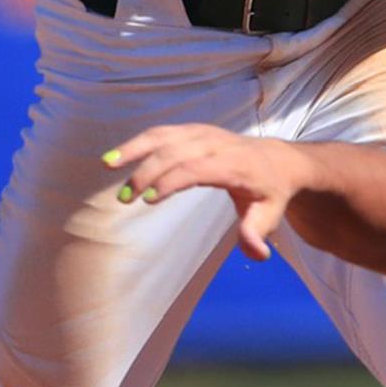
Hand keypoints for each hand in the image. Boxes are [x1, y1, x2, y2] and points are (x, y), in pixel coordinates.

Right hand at [105, 125, 314, 259]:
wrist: (278, 159)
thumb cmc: (270, 192)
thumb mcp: (269, 215)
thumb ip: (257, 234)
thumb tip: (257, 256)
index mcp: (235, 164)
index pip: (199, 168)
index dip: (172, 180)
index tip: (149, 199)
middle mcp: (217, 144)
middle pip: (175, 152)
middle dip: (147, 172)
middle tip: (125, 198)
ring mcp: (203, 133)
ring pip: (164, 136)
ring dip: (134, 149)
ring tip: (107, 165)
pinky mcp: (192, 130)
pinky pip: (162, 133)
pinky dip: (138, 142)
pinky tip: (117, 157)